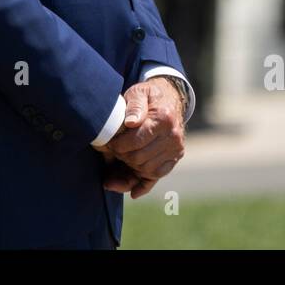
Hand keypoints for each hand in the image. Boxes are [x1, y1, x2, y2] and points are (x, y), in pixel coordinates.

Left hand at [103, 78, 185, 196]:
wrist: (170, 98)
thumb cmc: (149, 96)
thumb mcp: (140, 92)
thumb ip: (134, 105)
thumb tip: (130, 122)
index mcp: (163, 119)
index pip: (136, 140)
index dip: (118, 144)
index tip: (108, 142)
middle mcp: (173, 137)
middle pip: (140, 158)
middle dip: (121, 157)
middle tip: (110, 152)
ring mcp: (175, 150)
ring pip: (147, 170)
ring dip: (128, 171)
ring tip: (114, 164)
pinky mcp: (174, 158)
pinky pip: (157, 176)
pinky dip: (143, 185)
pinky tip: (132, 192)